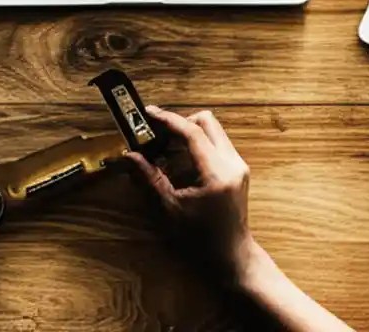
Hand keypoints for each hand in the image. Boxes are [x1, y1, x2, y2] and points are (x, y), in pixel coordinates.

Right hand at [125, 106, 261, 284]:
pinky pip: (217, 144)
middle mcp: (232, 163)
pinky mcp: (238, 170)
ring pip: (213, 131)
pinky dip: (197, 144)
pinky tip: (180, 161)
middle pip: (207, 123)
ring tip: (166, 149)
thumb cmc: (200, 239)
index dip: (168, 120)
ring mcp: (239, 165)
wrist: (231, 256)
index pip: (193, 132)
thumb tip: (130, 156)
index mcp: (217, 173)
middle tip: (157, 134)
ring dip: (189, 133)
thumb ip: (150, 179)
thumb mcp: (170, 209)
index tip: (149, 113)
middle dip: (180, 123)